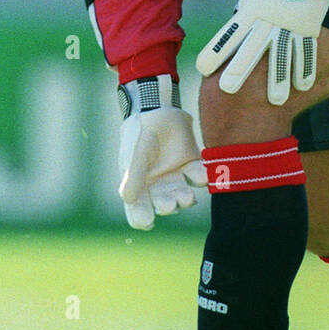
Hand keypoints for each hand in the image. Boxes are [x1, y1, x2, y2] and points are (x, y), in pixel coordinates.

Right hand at [117, 75, 206, 229]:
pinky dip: (201, 178)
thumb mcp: (134, 154)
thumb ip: (133, 176)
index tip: (146, 221)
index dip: (141, 218)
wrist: (156, 108)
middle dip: (167, 206)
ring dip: (185, 198)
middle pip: (164, 203)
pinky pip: (198, 177)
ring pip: (182, 194)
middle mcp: (158, 186)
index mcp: (138, 186)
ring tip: (187, 196)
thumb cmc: (139, 133)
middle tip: (170, 204)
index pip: (138, 210)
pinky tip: (201, 175)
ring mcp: (176, 177)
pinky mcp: (192, 165)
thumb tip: (127, 199)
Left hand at [196, 0, 328, 104]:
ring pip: (282, 56)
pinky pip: (306, 50)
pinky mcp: (308, 26)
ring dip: (278, 80)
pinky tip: (302, 87)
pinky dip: (305, 69)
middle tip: (228, 90)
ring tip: (276, 101)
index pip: (228, 35)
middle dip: (239, 70)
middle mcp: (268, 21)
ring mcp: (289, 25)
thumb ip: (246, 15)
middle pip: (251, 49)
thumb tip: (238, 35)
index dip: (215, 52)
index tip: (202, 69)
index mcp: (250, 11)